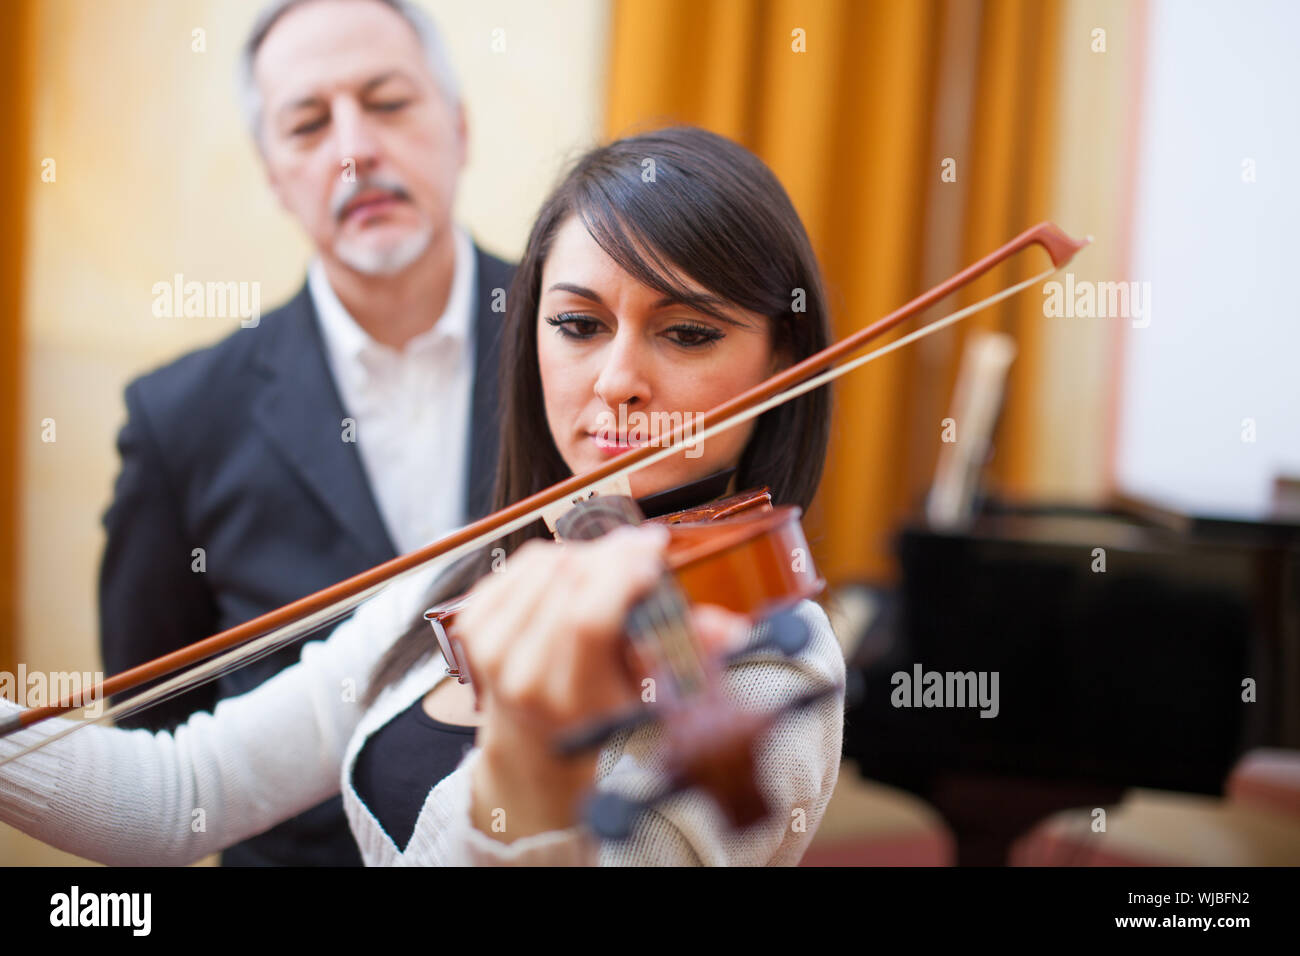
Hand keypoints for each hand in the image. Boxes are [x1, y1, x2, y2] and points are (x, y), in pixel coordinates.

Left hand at [456, 525, 669, 841]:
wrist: (533, 736)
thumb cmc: (600, 708)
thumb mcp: (649, 692)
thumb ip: (687, 653)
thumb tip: (731, 630)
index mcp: (570, 701)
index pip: (589, 621)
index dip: (622, 574)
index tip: (655, 549)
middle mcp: (523, 679)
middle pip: (569, 583)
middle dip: (613, 553)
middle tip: (641, 546)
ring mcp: (491, 652)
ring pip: (547, 565)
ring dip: (586, 553)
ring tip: (610, 567)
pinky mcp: (472, 625)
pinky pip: (522, 564)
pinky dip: (553, 557)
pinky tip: (573, 574)